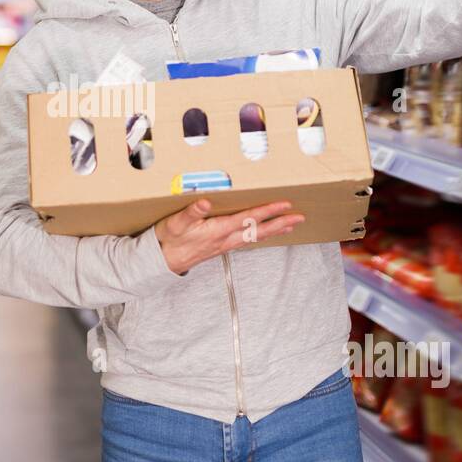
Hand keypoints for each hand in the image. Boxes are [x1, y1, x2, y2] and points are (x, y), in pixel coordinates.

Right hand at [154, 199, 304, 274]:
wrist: (162, 260)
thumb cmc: (169, 239)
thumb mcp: (176, 223)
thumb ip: (191, 212)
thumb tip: (206, 202)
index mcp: (217, 230)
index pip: (247, 218)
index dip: (266, 211)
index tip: (283, 204)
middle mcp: (225, 239)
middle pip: (258, 231)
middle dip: (280, 223)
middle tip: (299, 218)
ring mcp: (225, 245)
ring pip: (255, 237)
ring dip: (274, 230)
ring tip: (291, 225)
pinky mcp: (222, 247)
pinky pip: (248, 241)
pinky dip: (261, 235)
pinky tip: (266, 233)